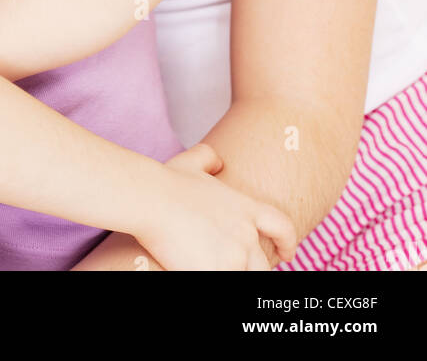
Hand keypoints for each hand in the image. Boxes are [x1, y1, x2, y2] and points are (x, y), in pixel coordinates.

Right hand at [138, 142, 297, 270]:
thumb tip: (217, 161)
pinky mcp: (218, 273)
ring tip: (210, 265)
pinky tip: (197, 269)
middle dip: (252, 269)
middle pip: (263, 265)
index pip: (282, 227)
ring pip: (243, 276)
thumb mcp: (192, 162)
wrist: (151, 199)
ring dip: (230, 272)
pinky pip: (224, 282)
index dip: (288, 242)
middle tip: (234, 266)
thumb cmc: (166, 181)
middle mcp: (246, 234)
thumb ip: (209, 158)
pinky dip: (212, 276)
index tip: (288, 254)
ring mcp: (235, 256)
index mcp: (245, 208)